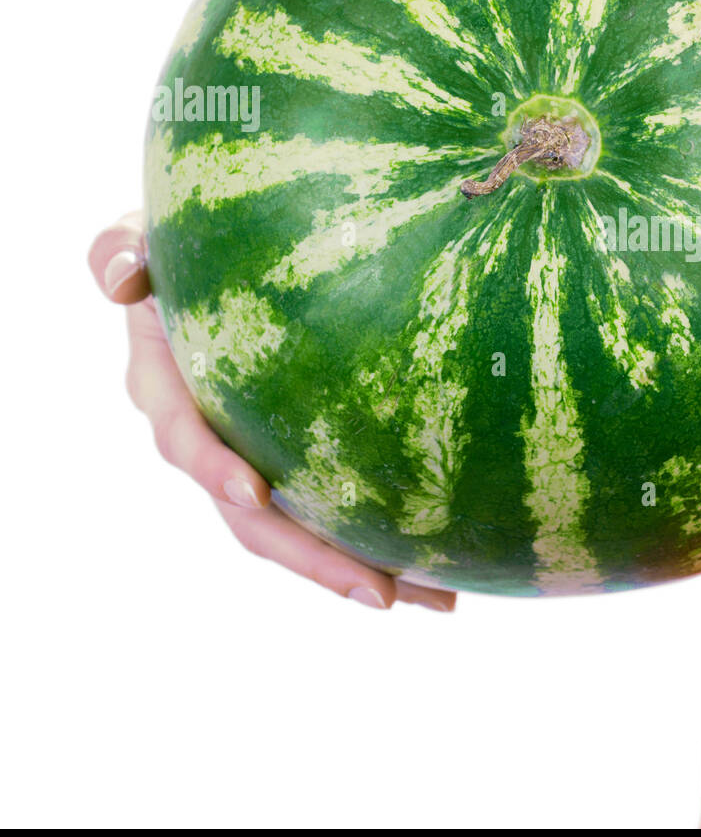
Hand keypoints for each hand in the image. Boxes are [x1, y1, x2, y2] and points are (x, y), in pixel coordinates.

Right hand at [90, 213, 456, 611]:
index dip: (215, 470)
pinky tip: (444, 565)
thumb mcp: (146, 237)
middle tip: (381, 594)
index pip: (188, 441)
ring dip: (364, 569)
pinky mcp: (301, 460)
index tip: (254, 494)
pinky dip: (384, 538)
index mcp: (169, 392)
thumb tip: (120, 279)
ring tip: (436, 599)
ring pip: (305, 531)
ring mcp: (258, 458)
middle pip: (257, 519)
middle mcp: (213, 441)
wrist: (223, 261)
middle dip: (315, 560)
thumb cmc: (184, 246)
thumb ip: (123, 251)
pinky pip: (338, 506)